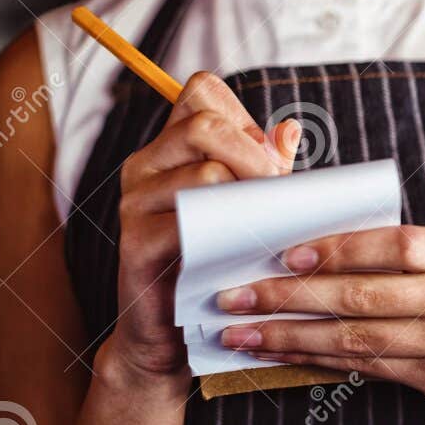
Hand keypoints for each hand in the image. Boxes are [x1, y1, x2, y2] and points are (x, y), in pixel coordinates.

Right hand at [112, 72, 297, 382]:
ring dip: (251, 199)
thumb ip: (265, 170)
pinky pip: (190, 222)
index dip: (244, 116)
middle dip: (256, 156)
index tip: (267, 161)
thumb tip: (290, 129)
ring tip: (267, 228)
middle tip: (279, 194)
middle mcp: (144, 167)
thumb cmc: (216, 265)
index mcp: (169, 149)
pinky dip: (229, 232)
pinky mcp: (136, 244)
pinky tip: (248, 250)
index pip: (201, 91)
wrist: (172, 334)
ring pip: (205, 172)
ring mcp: (135, 204)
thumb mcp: (245, 210)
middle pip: (205, 124)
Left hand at [214, 225, 424, 424]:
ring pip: (357, 339)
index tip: (284, 256)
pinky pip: (367, 367)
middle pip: (364, 297)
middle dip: (290, 297)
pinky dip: (317, 360)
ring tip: (242, 333)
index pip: (395, 247)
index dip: (338, 250)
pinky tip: (281, 353)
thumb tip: (307, 247)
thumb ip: (398, 250)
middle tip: (235, 298)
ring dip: (290, 336)